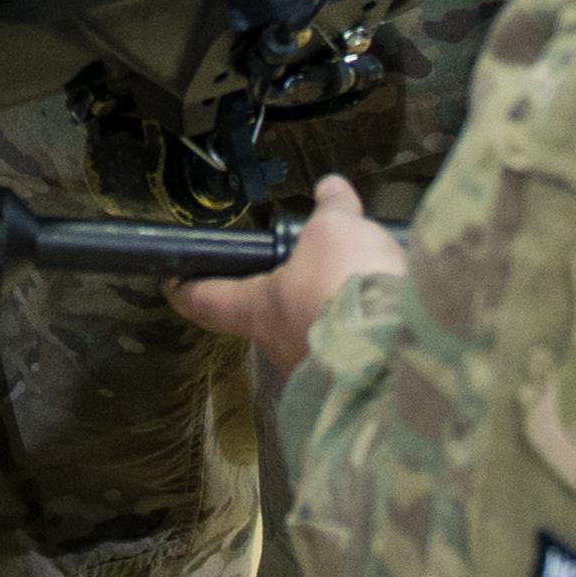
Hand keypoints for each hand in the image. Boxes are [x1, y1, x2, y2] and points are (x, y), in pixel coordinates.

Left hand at [167, 175, 409, 372]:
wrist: (401, 352)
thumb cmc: (347, 286)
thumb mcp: (337, 231)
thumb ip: (331, 212)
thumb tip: (330, 190)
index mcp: (259, 310)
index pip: (207, 300)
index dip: (188, 289)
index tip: (174, 284)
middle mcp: (281, 347)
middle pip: (271, 318)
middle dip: (290, 294)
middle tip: (313, 266)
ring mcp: (319, 373)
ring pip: (317, 336)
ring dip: (335, 314)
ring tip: (367, 284)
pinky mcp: (359, 387)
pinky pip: (356, 351)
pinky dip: (368, 331)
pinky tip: (392, 312)